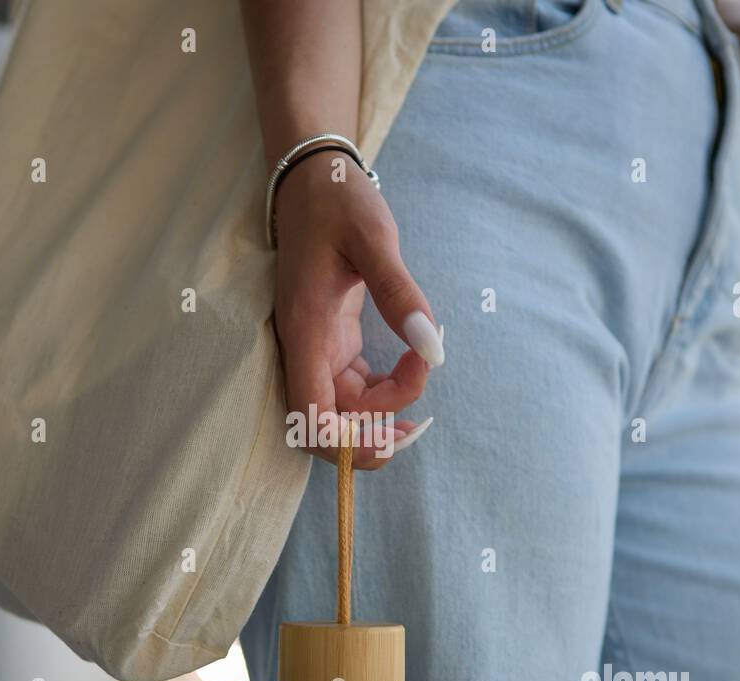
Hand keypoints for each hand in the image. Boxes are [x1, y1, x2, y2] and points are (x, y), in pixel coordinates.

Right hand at [272, 151, 441, 469]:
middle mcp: (306, 349)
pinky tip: (414, 371)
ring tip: (424, 379)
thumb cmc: (338, 202)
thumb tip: (433, 348)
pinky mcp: (334, 342)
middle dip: (371, 435)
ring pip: (345, 409)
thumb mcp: (373, 238)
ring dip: (383, 414)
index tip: (393, 432)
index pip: (310, 416)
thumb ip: (400, 294)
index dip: (346, 443)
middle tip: (418, 423)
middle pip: (328, 423)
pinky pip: (356, 388)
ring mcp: (318, 348)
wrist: (316, 179)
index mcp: (306, 332)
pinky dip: (385, 393)